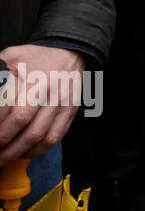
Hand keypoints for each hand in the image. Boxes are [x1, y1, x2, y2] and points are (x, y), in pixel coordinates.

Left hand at [0, 46, 84, 165]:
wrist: (71, 51)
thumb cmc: (40, 56)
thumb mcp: (14, 56)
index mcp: (40, 81)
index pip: (21, 115)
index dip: (5, 133)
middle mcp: (55, 95)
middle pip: (33, 132)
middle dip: (12, 150)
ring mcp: (66, 105)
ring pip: (46, 138)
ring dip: (26, 153)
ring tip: (9, 158)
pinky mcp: (72, 111)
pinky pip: (58, 135)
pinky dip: (42, 148)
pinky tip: (28, 152)